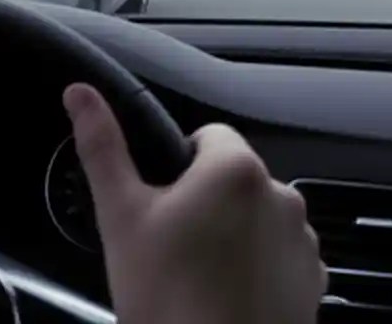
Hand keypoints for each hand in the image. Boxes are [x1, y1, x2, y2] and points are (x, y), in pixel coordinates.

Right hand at [64, 83, 325, 323]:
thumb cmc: (166, 299)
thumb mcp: (121, 218)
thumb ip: (103, 147)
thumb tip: (80, 93)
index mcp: (235, 169)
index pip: (207, 137)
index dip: (178, 168)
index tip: (162, 207)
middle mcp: (281, 197)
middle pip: (232, 179)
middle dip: (206, 203)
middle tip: (172, 248)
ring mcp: (302, 242)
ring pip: (256, 219)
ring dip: (234, 235)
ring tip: (199, 278)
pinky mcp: (312, 281)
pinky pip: (278, 257)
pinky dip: (257, 269)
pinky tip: (226, 297)